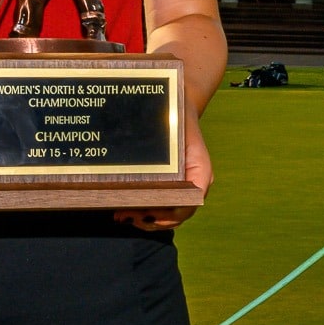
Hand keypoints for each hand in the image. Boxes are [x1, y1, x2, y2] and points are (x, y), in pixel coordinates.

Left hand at [117, 104, 213, 230]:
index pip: (188, 204)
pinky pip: (162, 206)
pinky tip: (125, 210)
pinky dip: (145, 212)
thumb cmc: (176, 116)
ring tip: (122, 215)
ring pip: (169, 215)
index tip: (143, 213)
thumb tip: (168, 185)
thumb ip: (174, 152)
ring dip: (145, 219)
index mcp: (201, 171)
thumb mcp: (177, 129)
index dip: (166, 215)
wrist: (177, 103)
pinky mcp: (172, 185)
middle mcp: (196, 183)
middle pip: (176, 215)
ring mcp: (185, 185)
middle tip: (124, 216)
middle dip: (150, 220)